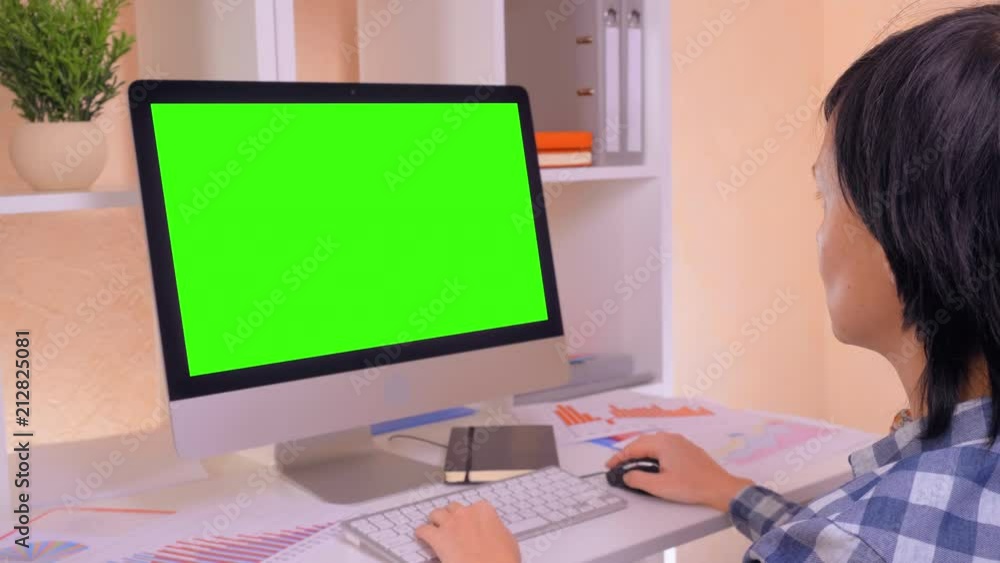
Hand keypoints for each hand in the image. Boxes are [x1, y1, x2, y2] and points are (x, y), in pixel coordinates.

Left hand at [415, 501, 520, 562]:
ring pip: (436, 513)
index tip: (471, 523)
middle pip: (453, 508)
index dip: (472, 516)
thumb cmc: (503, 560)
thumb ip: (496, 529)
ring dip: (436, 520)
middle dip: (452, 516)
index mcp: (484, 510)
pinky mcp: (438, 538)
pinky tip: (422, 536)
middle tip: (452, 525)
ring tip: (435, 527)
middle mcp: (465, 513)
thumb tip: (491, 531)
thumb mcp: (508, 540)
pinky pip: (423, 530)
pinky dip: (422, 533)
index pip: (475, 507)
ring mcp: (450, 524)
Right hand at [605, 432, 753, 511]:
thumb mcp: (660, 486)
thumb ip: (638, 479)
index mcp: (662, 443)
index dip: (619, 457)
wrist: (720, 488)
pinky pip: (664, 447)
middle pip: (642, 442)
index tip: (610, 466)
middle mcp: (671, 438)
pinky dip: (652, 453)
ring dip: (641, 452)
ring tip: (632, 465)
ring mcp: (680, 442)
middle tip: (618, 465)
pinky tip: (652, 464)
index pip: (633, 447)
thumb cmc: (693, 486)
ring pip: (654, 443)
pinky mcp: (687, 449)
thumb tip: (627, 475)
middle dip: (628, 453)